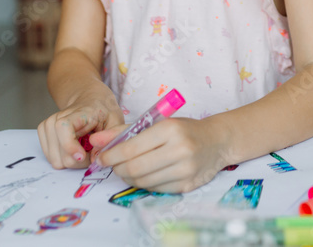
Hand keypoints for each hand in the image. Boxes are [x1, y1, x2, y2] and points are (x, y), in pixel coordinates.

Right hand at [37, 93, 123, 169]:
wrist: (91, 101)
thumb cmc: (104, 112)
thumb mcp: (115, 122)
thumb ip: (109, 138)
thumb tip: (95, 158)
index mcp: (79, 113)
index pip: (63, 127)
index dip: (69, 145)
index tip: (82, 156)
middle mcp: (58, 117)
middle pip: (59, 150)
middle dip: (77, 160)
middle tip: (91, 154)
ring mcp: (48, 125)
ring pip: (54, 158)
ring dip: (71, 160)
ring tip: (84, 151)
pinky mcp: (43, 132)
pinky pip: (50, 158)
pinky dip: (63, 159)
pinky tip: (74, 150)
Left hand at [93, 117, 229, 192]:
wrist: (217, 141)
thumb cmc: (184, 130)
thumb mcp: (157, 123)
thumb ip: (124, 131)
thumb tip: (94, 140)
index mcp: (170, 129)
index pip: (130, 148)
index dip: (111, 155)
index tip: (102, 157)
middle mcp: (180, 149)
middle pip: (134, 168)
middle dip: (117, 169)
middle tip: (114, 166)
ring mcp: (186, 169)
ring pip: (143, 182)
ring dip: (129, 178)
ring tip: (128, 170)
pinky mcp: (188, 185)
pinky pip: (156, 189)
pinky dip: (145, 184)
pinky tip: (146, 175)